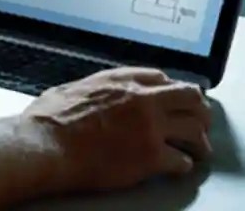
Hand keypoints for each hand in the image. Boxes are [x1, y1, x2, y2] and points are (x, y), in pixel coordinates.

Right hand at [21, 66, 212, 193]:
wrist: (45, 145)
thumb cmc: (47, 121)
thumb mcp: (68, 90)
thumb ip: (91, 90)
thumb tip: (87, 95)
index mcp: (120, 81)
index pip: (161, 78)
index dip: (170, 90)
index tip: (172, 100)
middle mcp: (141, 99)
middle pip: (190, 98)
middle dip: (198, 111)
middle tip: (199, 123)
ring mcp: (150, 128)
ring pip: (195, 129)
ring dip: (199, 141)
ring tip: (199, 150)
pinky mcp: (151, 157)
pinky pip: (182, 161)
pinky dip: (183, 165)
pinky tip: (179, 167)